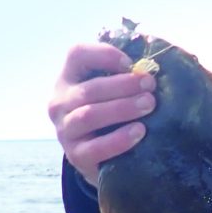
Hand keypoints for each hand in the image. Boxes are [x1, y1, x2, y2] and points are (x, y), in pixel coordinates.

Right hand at [47, 42, 157, 184]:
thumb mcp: (110, 92)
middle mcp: (60, 102)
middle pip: (89, 89)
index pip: (77, 55)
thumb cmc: (110, 115)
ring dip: (122, 108)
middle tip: (150, 85)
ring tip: (148, 105)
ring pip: (89, 115)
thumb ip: (123, 76)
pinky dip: (119, 139)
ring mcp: (65, 131)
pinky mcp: (75, 156)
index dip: (104, 55)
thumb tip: (151, 66)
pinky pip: (96, 148)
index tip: (131, 64)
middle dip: (123, 85)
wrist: (99, 157)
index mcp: (69, 78)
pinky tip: (139, 132)